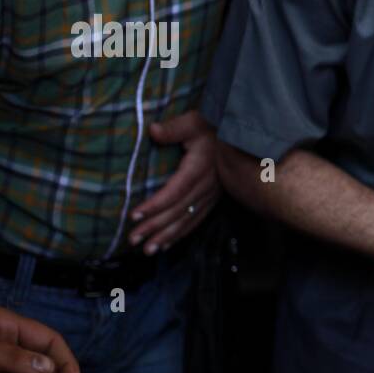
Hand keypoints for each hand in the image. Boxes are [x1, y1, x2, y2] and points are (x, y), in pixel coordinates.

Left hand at [128, 110, 219, 253]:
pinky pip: (196, 221)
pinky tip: (167, 244)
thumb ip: (173, 128)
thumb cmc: (213, 127)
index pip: (174, 191)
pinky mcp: (213, 200)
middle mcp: (206, 187)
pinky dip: (181, 234)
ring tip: (148, 250)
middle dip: (154, 227)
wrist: (240, 136)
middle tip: (133, 240)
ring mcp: (211, 195)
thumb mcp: (194, 122)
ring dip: (167, 237)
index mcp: (198, 169)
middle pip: (177, 211)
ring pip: (187, 220)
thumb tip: (153, 130)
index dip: (155, 205)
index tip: (134, 216)